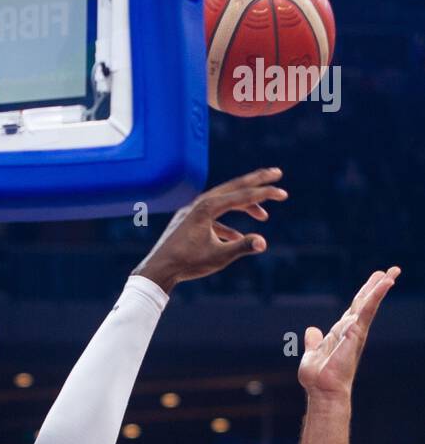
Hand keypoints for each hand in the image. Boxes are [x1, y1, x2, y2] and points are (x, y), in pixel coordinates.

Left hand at [133, 168, 286, 294]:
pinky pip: (213, 217)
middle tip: (277, 173)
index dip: (265, 194)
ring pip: (225, 202)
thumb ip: (242, 247)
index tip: (284, 193)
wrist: (158, 270)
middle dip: (257, 181)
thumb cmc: (186, 263)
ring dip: (244, 206)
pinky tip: (237, 236)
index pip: (243, 195)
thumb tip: (263, 243)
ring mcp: (193, 211)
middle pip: (234, 187)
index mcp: (208, 207)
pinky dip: (227, 224)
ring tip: (263, 216)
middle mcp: (200, 203)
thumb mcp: (218, 257)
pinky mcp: (189, 221)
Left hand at [298, 267, 400, 399]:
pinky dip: (374, 297)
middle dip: (377, 286)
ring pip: (369, 304)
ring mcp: (355, 331)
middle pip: (365, 303)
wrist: (322, 390)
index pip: (355, 309)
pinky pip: (366, 311)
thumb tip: (311, 331)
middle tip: (391, 270)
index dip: (364, 295)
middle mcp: (352, 330)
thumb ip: (313, 342)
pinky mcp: (356, 333)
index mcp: (342, 333)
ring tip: (392, 273)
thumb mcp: (312, 354)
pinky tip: (383, 285)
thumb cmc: (318, 377)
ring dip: (380, 288)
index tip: (374, 281)